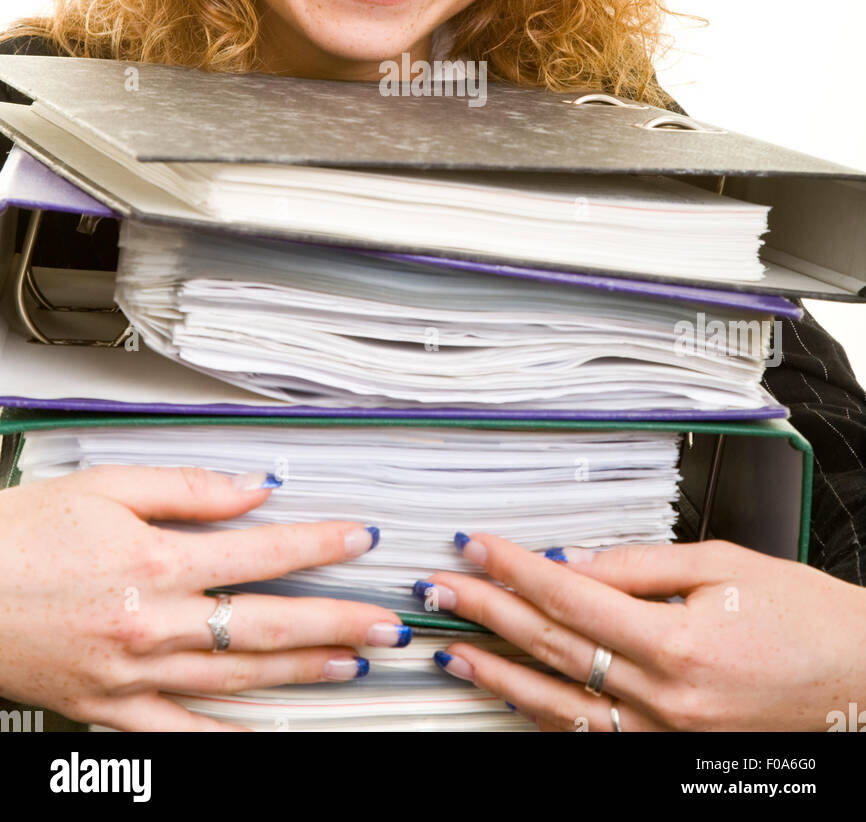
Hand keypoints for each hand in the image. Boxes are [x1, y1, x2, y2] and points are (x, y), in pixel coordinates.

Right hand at [0, 465, 409, 730]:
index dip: (322, 545)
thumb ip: (189, 488)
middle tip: (387, 625)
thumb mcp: (107, 486)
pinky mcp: (109, 710)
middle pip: (267, 626)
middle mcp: (152, 623)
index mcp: (155, 560)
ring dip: (303, 673)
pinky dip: (229, 733)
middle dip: (337, 624)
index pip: (264, 552)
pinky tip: (270, 728)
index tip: (363, 540)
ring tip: (351, 667)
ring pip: (237, 678)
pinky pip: (182, 730)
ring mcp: (133, 674)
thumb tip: (255, 487)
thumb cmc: (22, 535)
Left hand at [416, 534, 865, 730]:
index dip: (515, 568)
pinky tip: (508, 691)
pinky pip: (589, 736)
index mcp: (680, 644)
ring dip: (497, 672)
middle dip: (488, 612)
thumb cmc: (806, 619)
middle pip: (553, 648)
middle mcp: (665, 700)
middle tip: (441, 587)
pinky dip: (541, 713)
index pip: (572, 597)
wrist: (860, 681)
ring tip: (450, 647)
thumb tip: (571, 558)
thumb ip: (640, 564)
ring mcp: (664, 736)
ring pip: (559, 705)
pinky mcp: (667, 754)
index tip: (476, 545)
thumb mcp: (726, 565)